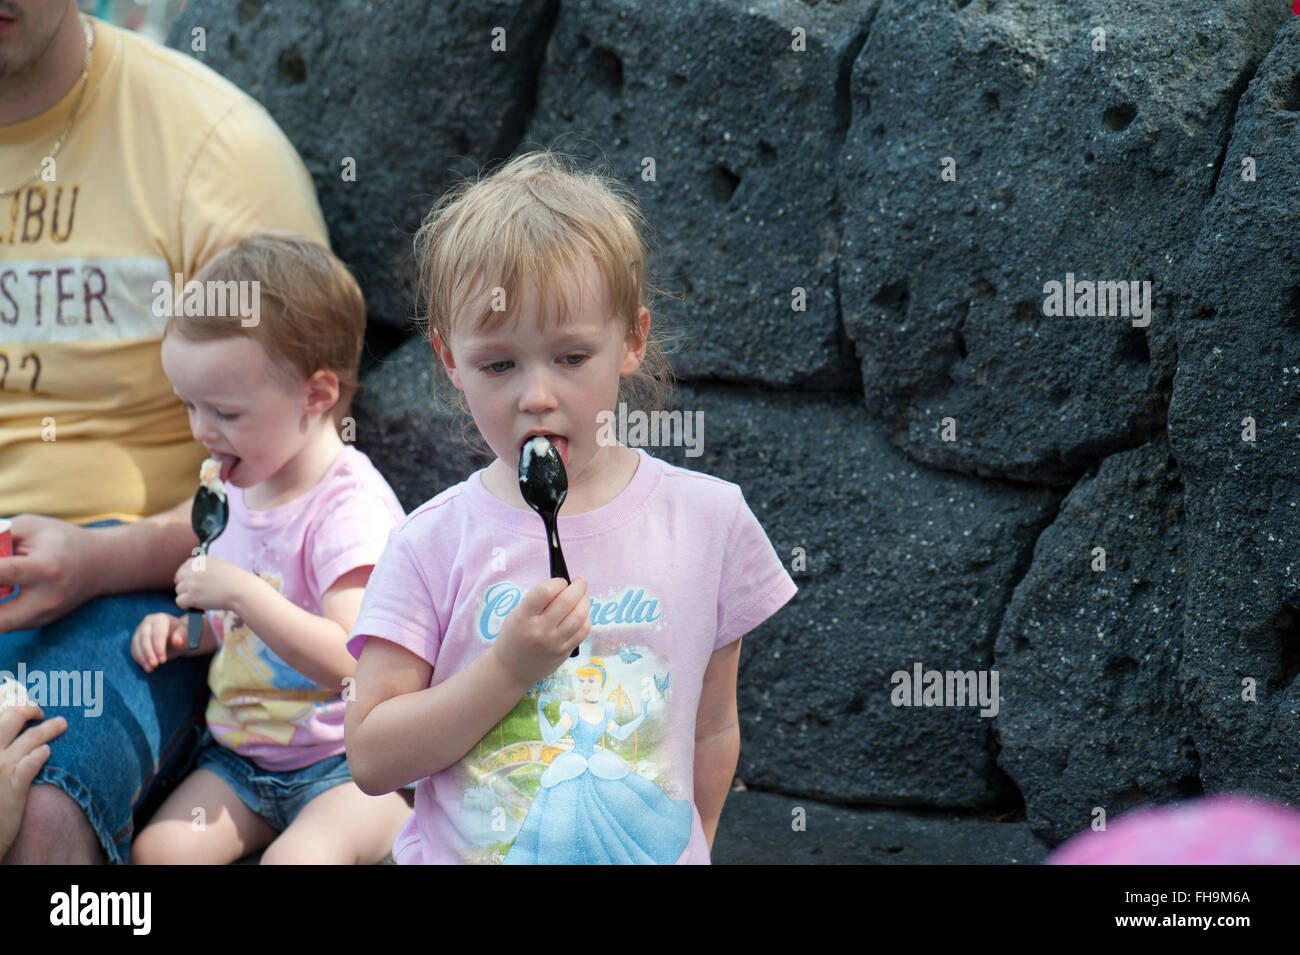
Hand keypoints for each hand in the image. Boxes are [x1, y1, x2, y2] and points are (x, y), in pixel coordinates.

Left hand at [0, 515, 97, 633]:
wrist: (100, 564)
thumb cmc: (61, 541)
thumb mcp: (31, 527)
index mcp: (45, 569)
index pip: (3, 573)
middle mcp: (45, 599)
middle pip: (0, 620)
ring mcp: (44, 615)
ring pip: (1, 625)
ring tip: (2, 584)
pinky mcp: (40, 623)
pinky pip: (8, 623)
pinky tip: (2, 590)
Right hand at [0, 687, 66, 857]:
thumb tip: (7, 712)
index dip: (9, 700)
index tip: (20, 698)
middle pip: (12, 716)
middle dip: (29, 708)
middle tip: (39, 711)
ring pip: (29, 738)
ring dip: (48, 728)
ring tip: (61, 724)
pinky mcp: (12, 788)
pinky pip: (31, 763)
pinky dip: (40, 754)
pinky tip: (46, 752)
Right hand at [130, 612, 187, 671]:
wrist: (176, 636)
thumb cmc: (182, 635)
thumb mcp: (186, 635)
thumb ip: (182, 636)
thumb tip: (177, 641)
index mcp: (161, 618)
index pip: (157, 634)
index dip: (159, 648)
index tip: (163, 660)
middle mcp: (148, 622)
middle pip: (145, 638)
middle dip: (149, 653)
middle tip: (155, 665)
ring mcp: (140, 630)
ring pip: (136, 644)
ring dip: (142, 658)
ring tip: (150, 669)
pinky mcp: (136, 640)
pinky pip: (134, 650)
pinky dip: (139, 659)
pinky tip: (146, 667)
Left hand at [173, 554, 250, 613]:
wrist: (242, 591)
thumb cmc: (235, 581)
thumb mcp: (219, 567)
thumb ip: (204, 568)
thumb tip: (189, 576)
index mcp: (201, 561)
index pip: (185, 566)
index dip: (185, 576)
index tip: (189, 582)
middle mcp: (194, 570)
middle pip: (180, 579)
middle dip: (186, 586)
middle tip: (195, 593)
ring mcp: (192, 583)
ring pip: (179, 591)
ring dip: (187, 596)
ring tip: (200, 599)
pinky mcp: (192, 596)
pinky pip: (179, 601)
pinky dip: (186, 605)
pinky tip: (195, 606)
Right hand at [493, 577, 590, 689]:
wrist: (511, 670)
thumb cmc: (514, 637)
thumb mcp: (517, 615)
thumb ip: (537, 601)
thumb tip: (564, 586)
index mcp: (523, 617)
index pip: (545, 591)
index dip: (557, 582)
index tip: (561, 581)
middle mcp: (539, 630)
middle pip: (567, 601)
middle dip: (578, 587)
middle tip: (581, 581)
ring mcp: (554, 643)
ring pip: (579, 616)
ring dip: (585, 601)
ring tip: (583, 597)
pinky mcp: (564, 652)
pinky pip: (582, 631)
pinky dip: (586, 619)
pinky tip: (581, 614)